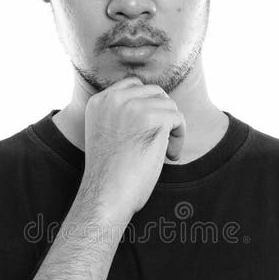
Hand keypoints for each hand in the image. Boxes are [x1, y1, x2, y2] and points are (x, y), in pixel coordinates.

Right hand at [80, 76, 185, 219]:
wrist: (106, 195)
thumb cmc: (109, 175)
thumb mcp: (107, 134)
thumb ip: (122, 115)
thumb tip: (156, 103)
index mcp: (99, 102)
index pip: (133, 85)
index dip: (148, 105)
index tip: (150, 129)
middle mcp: (113, 99)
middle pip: (155, 92)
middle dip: (163, 116)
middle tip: (161, 142)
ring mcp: (132, 107)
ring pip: (169, 105)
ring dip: (172, 129)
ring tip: (165, 152)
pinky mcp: (152, 118)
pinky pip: (178, 119)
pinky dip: (179, 139)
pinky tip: (169, 157)